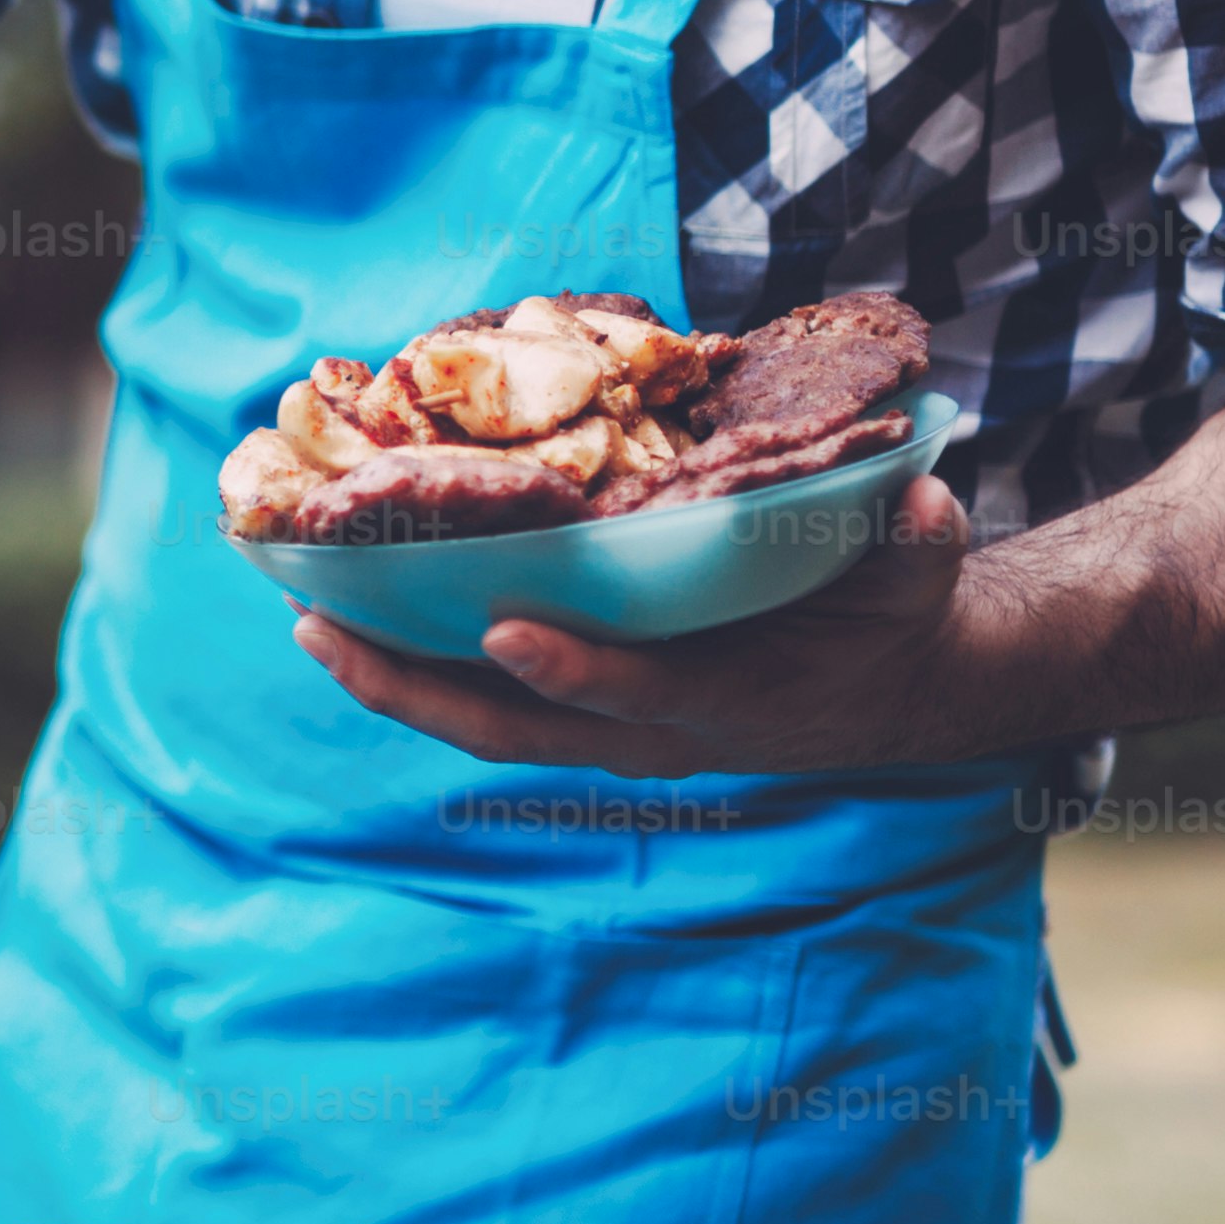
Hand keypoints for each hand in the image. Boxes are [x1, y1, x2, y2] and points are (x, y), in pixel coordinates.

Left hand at [291, 476, 997, 776]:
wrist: (893, 682)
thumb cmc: (893, 616)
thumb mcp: (917, 574)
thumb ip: (913, 540)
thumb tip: (913, 495)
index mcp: (730, 698)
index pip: (641, 695)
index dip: (574, 672)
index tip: (503, 630)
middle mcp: (651, 728)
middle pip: (515, 728)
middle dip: (413, 686)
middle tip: (322, 628)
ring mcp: (609, 725)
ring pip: (480, 721)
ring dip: (390, 676)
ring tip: (306, 616)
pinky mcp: (584, 707)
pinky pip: (484, 699)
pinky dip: (415, 662)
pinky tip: (351, 612)